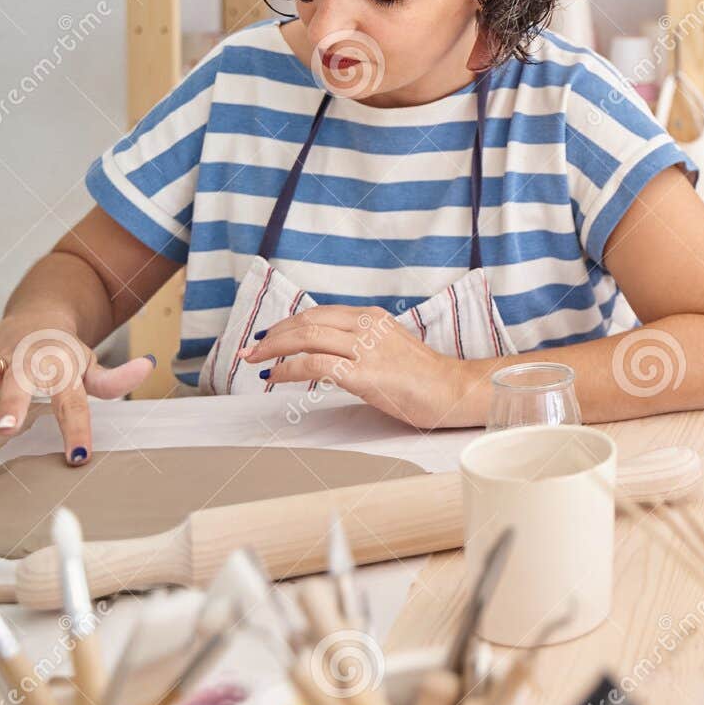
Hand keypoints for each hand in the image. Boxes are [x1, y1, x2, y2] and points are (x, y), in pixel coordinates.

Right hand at [0, 314, 154, 463]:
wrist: (37, 316)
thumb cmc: (65, 352)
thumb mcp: (91, 364)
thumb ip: (112, 379)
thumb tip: (148, 365)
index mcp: (59, 367)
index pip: (71, 403)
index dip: (76, 431)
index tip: (78, 458)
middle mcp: (24, 363)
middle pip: (15, 386)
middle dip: (7, 406)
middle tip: (4, 429)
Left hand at [245, 305, 467, 428]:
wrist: (453, 391)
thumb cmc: (425, 377)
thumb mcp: (390, 347)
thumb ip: (361, 343)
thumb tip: (329, 353)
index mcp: (372, 318)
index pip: (319, 313)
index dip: (287, 324)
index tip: (267, 336)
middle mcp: (367, 326)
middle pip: (307, 321)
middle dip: (272, 334)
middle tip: (250, 349)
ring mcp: (366, 349)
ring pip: (307, 337)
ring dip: (273, 348)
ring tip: (254, 360)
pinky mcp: (365, 374)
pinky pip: (316, 365)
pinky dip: (289, 368)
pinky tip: (276, 376)